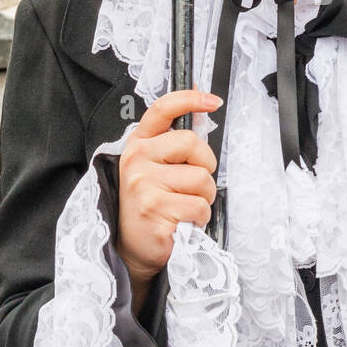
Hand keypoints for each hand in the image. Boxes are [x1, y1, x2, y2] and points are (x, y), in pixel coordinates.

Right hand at [116, 89, 221, 290]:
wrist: (134, 247)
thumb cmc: (152, 204)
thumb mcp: (156, 167)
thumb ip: (175, 143)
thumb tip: (204, 110)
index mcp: (139, 144)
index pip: (162, 109)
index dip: (189, 99)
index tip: (212, 100)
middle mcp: (137, 159)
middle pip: (192, 143)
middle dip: (205, 166)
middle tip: (193, 184)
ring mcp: (143, 184)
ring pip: (201, 179)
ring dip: (204, 197)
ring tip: (185, 206)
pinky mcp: (154, 209)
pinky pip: (199, 206)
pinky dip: (200, 217)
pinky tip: (183, 221)